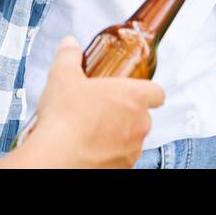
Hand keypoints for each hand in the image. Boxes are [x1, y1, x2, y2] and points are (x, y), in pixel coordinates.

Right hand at [18, 36, 164, 167]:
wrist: (58, 157)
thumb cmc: (66, 116)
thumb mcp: (63, 75)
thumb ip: (69, 56)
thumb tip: (69, 45)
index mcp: (133, 97)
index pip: (157, 92)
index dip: (147, 91)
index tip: (133, 91)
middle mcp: (140, 125)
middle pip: (142, 116)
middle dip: (124, 114)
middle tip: (100, 109)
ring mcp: (132, 150)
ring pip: (131, 140)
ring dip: (116, 135)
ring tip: (90, 131)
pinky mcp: (122, 170)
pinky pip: (120, 159)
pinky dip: (108, 155)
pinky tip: (87, 149)